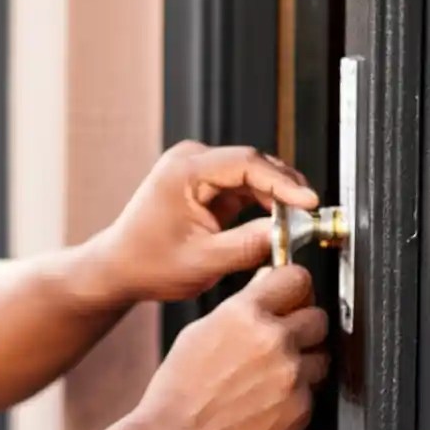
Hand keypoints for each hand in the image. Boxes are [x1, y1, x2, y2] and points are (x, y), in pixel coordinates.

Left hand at [94, 141, 319, 302]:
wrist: (119, 268)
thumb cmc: (147, 264)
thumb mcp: (203, 261)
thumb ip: (249, 245)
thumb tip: (290, 232)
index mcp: (183, 171)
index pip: (247, 163)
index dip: (284, 182)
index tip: (309, 203)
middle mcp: (190, 161)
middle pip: (254, 165)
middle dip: (285, 191)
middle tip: (309, 220)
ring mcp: (198, 170)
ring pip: (254, 176)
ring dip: (276, 199)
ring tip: (294, 227)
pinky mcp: (206, 184)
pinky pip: (245, 188)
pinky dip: (263, 205)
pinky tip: (277, 225)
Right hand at [136, 265, 329, 429]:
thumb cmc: (178, 394)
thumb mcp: (197, 335)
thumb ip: (238, 310)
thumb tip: (263, 289)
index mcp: (243, 315)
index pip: (296, 279)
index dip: (297, 288)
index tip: (294, 296)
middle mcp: (272, 340)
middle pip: (318, 317)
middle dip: (303, 327)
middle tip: (282, 342)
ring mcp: (291, 376)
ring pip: (321, 357)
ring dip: (303, 364)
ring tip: (269, 380)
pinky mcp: (301, 409)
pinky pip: (312, 393)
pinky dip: (295, 397)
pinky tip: (265, 404)